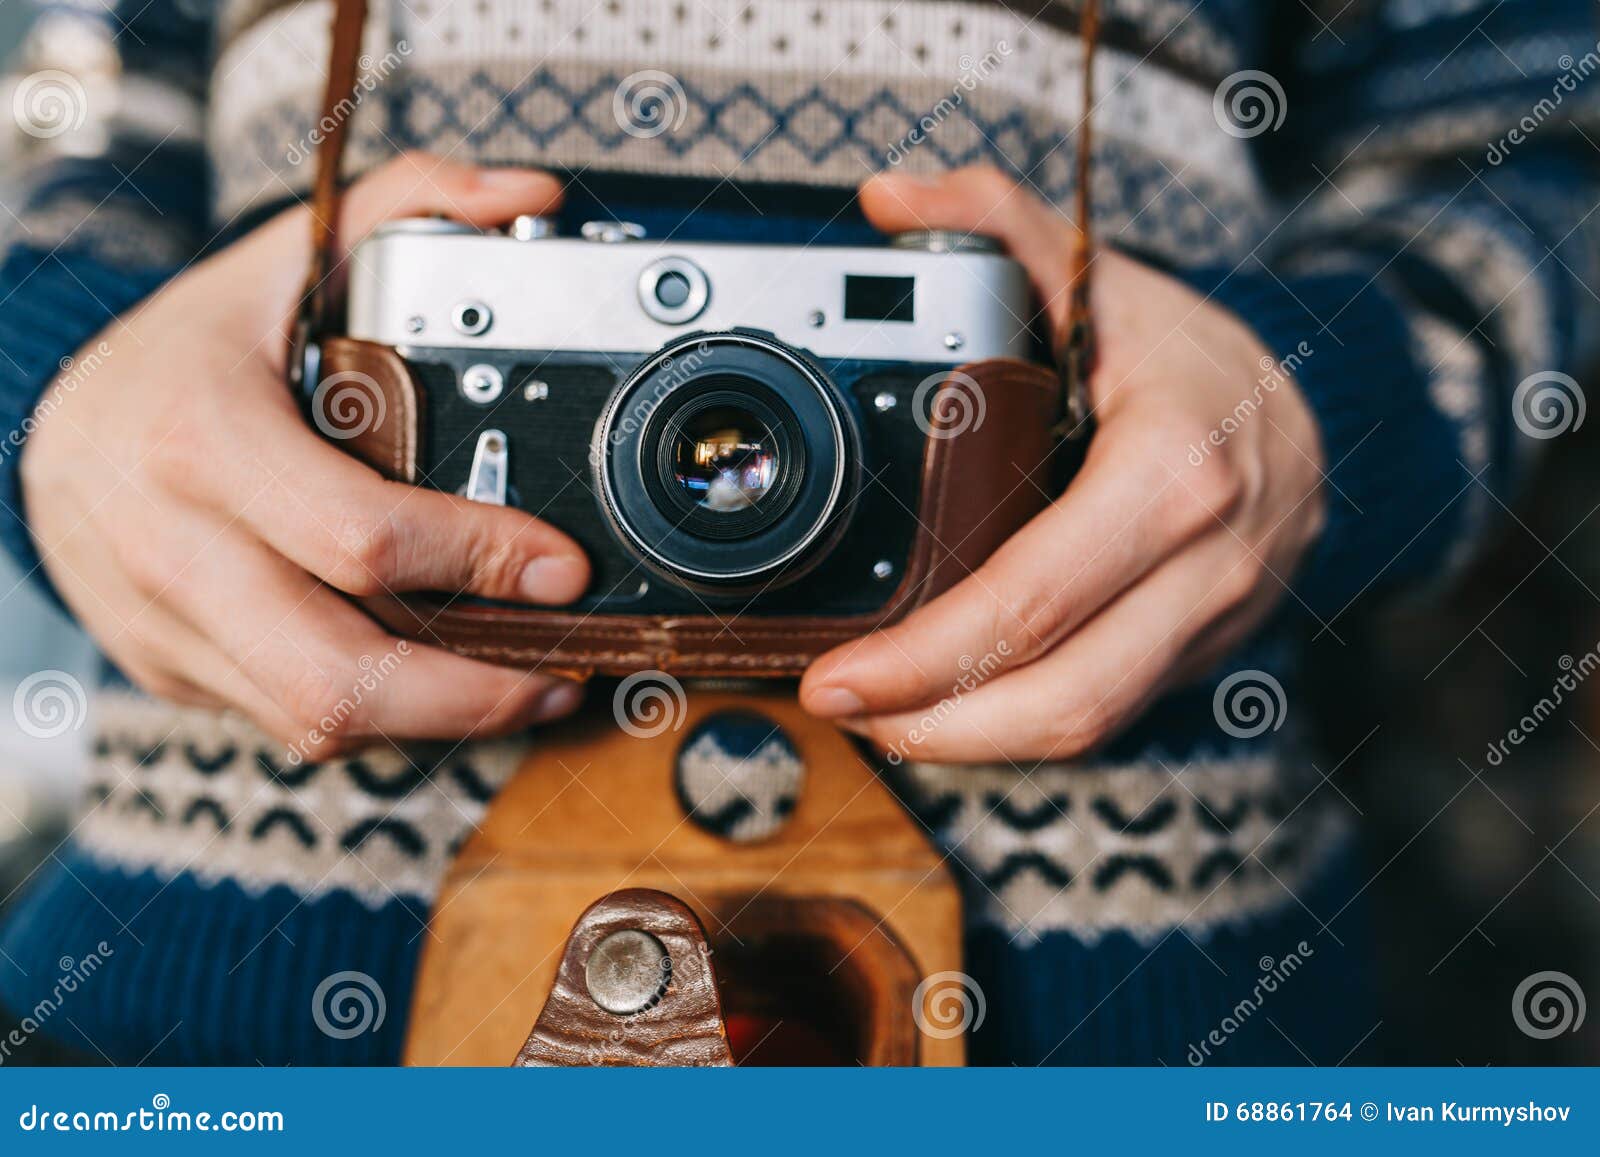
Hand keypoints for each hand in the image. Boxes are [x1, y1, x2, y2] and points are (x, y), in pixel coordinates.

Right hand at [22, 152, 591, 756]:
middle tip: (561, 669)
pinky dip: (378, 719)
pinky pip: (284, 725)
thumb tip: (530, 194)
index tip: (562, 565)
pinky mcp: (170, 671)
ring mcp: (163, 623)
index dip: (479, 561)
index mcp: (202, 438)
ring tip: (524, 689)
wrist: (49, 427)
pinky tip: (440, 687)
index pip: (361, 535)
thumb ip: (409, 206)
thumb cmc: (187, 351)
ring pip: (312, 721)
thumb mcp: (283, 259)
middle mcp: (172, 546)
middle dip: (470, 693)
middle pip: (334, 673)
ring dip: (437, 722)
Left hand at [799, 167, 1326, 761]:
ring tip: (886, 718)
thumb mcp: (1104, 275)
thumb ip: (995, 222)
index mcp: (1172, 477)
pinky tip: (955, 708)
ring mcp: (1215, 623)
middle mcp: (1207, 566)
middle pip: (1060, 695)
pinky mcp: (1203, 657)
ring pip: (1089, 725)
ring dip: (975, 741)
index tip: (836, 675)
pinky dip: (1024, 727)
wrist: (1330, 417)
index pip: (1029, 600)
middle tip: (841, 706)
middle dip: (935, 724)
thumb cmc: (1198, 355)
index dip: (922, 658)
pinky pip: (1111, 714)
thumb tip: (889, 197)